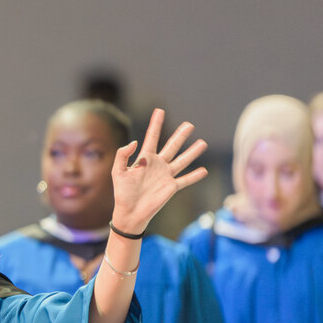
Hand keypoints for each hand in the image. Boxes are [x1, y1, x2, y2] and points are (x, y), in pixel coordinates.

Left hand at [110, 108, 208, 234]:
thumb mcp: (117, 171)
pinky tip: (204, 170)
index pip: (152, 137)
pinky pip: (185, 180)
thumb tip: (135, 142)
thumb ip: (123, 155)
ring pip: (182, 160)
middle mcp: (157, 165)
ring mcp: (165, 176)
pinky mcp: (171, 187)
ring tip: (203, 143)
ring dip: (192, 152)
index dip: (156, 124)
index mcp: (144, 159)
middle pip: (172, 146)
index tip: (159, 111)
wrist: (130, 212)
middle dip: (180, 135)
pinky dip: (195, 176)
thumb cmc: (122, 193)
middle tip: (189, 124)